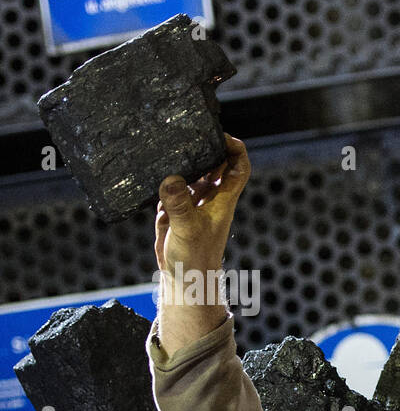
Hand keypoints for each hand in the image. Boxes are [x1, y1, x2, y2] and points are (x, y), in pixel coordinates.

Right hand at [154, 133, 249, 285]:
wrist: (185, 280)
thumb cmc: (195, 259)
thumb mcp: (187, 229)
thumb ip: (180, 205)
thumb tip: (171, 179)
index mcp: (222, 199)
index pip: (238, 167)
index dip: (235, 149)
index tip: (220, 134)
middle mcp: (210, 198)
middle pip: (215, 164)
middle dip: (205, 146)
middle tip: (185, 129)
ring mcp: (192, 203)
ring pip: (192, 173)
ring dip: (183, 159)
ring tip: (166, 140)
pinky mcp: (175, 209)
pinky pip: (171, 186)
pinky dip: (164, 175)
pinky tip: (150, 166)